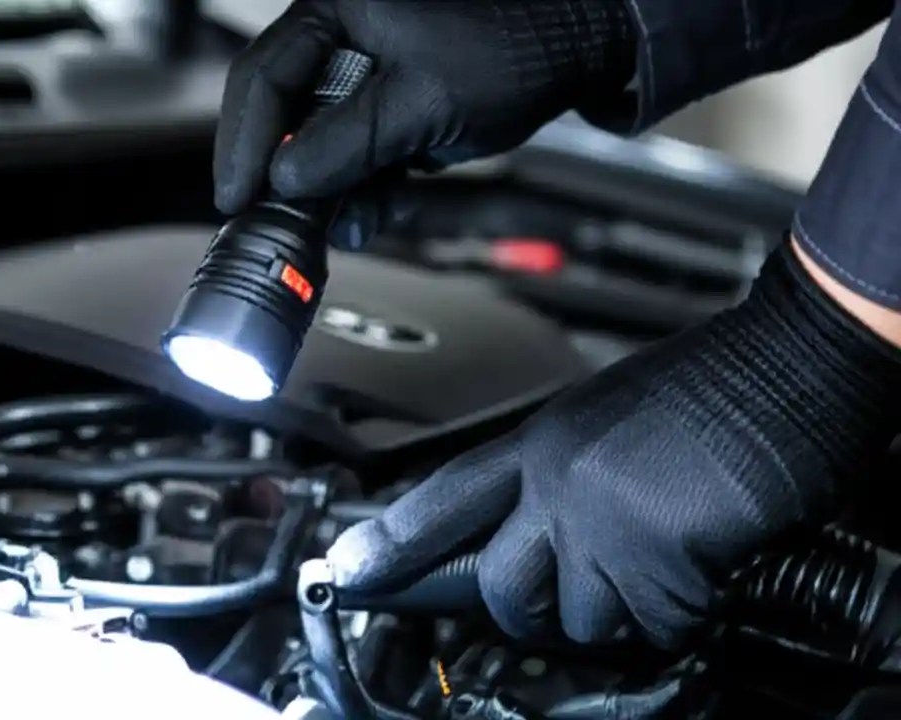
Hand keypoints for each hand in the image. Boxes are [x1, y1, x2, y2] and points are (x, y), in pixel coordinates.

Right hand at [214, 0, 635, 246]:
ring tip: (344, 223)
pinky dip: (361, 186)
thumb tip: (288, 177)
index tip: (237, 194)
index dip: (244, 143)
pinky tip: (370, 211)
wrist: (576, 51)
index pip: (263, 79)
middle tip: (276, 220)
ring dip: (328, 190)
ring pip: (318, 141)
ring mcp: (364, 72)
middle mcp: (342, 36)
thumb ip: (349, 141)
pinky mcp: (388, 103)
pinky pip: (354, 151)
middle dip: (285, 174)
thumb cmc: (514, 48)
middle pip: (283, 113)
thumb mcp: (422, 101)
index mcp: (337, 10)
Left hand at [327, 240, 900, 648]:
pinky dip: (681, 611)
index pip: (444, 497)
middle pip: (500, 588)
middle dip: (532, 611)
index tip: (352, 571)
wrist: (793, 358)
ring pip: (578, 619)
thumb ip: (562, 475)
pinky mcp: (652, 553)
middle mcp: (556, 478)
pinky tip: (700, 565)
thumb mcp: (607, 420)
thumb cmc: (718, 384)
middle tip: (575, 594)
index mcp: (542, 439)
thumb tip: (542, 531)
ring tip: (661, 563)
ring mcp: (599, 518)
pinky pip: (653, 625)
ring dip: (622, 609)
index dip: (392, 542)